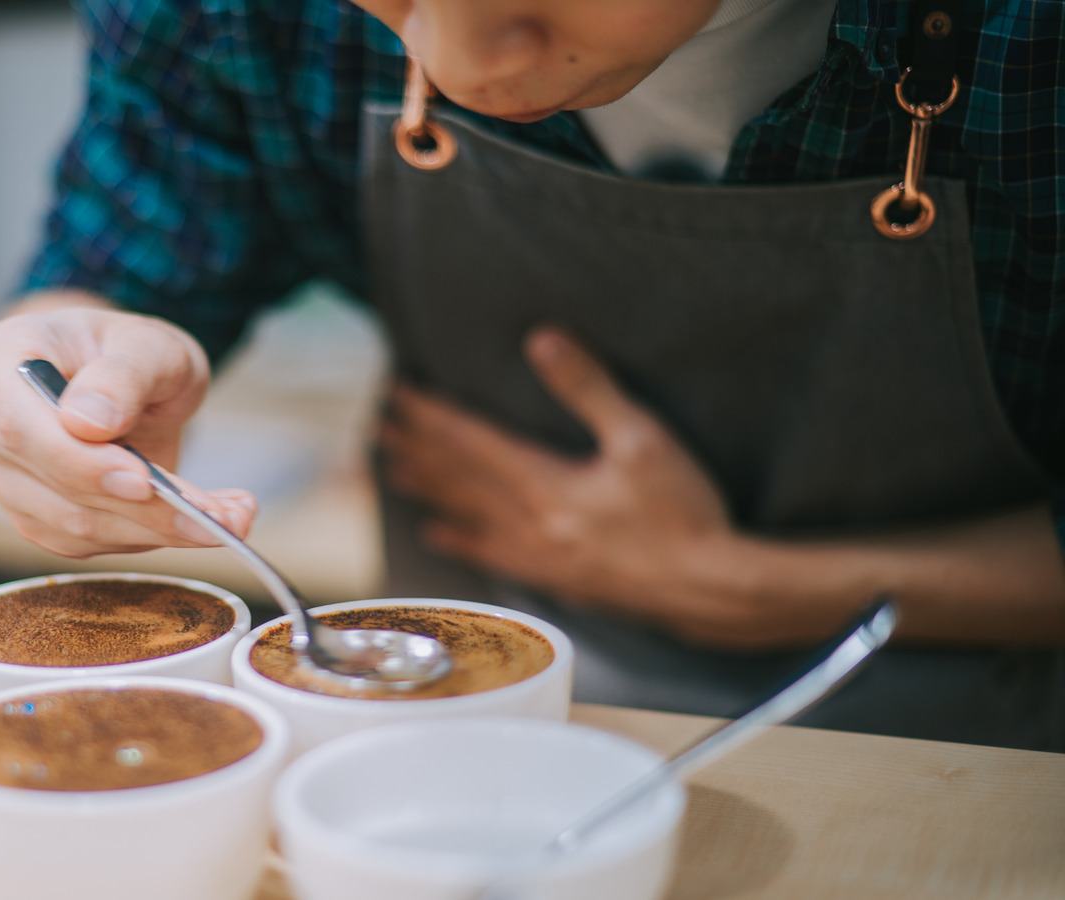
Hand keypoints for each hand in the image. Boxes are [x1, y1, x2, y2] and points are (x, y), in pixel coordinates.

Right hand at [0, 291, 256, 556]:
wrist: (123, 380)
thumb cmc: (130, 351)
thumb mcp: (148, 344)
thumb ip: (123, 375)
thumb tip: (87, 423)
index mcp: (6, 354)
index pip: (23, 425)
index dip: (80, 462)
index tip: (143, 481)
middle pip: (54, 484)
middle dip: (144, 509)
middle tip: (223, 515)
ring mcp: (2, 472)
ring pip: (74, 525)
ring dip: (157, 530)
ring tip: (229, 517)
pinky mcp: (30, 513)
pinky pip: (84, 543)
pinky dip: (145, 539)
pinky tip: (193, 522)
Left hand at [380, 328, 814, 648]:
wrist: (713, 591)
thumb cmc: (684, 514)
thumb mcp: (642, 439)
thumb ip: (588, 388)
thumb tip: (543, 341)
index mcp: (546, 485)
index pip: (470, 442)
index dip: (430, 416)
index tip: (398, 396)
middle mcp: (530, 523)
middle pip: (457, 478)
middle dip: (416, 449)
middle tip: (378, 428)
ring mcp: (539, 555)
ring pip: (466, 515)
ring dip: (427, 490)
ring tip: (391, 471)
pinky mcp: (556, 579)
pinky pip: (492, 553)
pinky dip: (460, 539)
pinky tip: (440, 534)